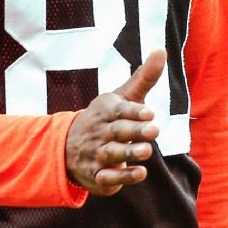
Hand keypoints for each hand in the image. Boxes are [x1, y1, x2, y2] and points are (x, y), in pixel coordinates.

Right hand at [65, 49, 165, 195]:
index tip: (150, 114)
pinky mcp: (98, 175)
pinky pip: (108, 178)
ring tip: (147, 151)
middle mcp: (100, 132)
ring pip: (112, 154)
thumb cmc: (106, 117)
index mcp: (107, 111)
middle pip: (118, 131)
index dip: (134, 112)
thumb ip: (144, 77)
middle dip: (135, 131)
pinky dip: (122, 177)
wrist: (67, 146)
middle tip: (154, 131)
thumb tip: (161, 49)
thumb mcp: (122, 96)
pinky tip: (141, 174)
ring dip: (129, 154)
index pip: (120, 110)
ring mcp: (97, 154)